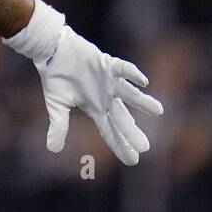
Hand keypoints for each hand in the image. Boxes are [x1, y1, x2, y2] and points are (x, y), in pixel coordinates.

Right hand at [37, 26, 164, 165]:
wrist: (52, 51)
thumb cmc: (55, 77)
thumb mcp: (56, 106)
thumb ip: (58, 126)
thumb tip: (53, 149)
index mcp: (95, 109)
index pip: (109, 131)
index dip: (120, 145)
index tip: (133, 160)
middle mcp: (106, 98)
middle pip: (121, 118)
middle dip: (132, 133)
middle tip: (145, 147)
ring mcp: (109, 82)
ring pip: (129, 95)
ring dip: (142, 102)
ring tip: (158, 111)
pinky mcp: (107, 65)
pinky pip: (122, 70)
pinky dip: (132, 74)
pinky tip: (143, 81)